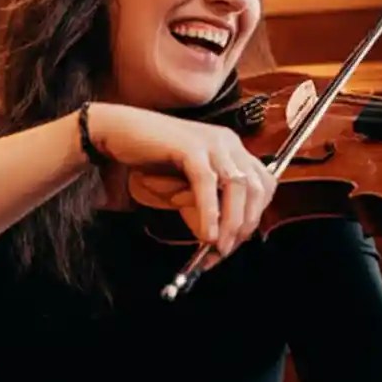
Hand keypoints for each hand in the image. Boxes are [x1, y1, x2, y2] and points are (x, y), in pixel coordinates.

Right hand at [88, 103, 275, 259]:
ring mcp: (211, 142)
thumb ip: (203, 210)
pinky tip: (206, 232)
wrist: (118, 132)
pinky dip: (210, 212)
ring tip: (217, 246)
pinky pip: (207, 183)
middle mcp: (228, 142)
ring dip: (231, 223)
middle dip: (245, 225)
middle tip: (227, 250)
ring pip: (237, 187)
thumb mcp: (184, 188)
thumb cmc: (151, 159)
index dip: (255, 216)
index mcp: (232, 149)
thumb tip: (215, 240)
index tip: (238, 241)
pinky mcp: (190, 146)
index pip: (263, 185)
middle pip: (256, 188)